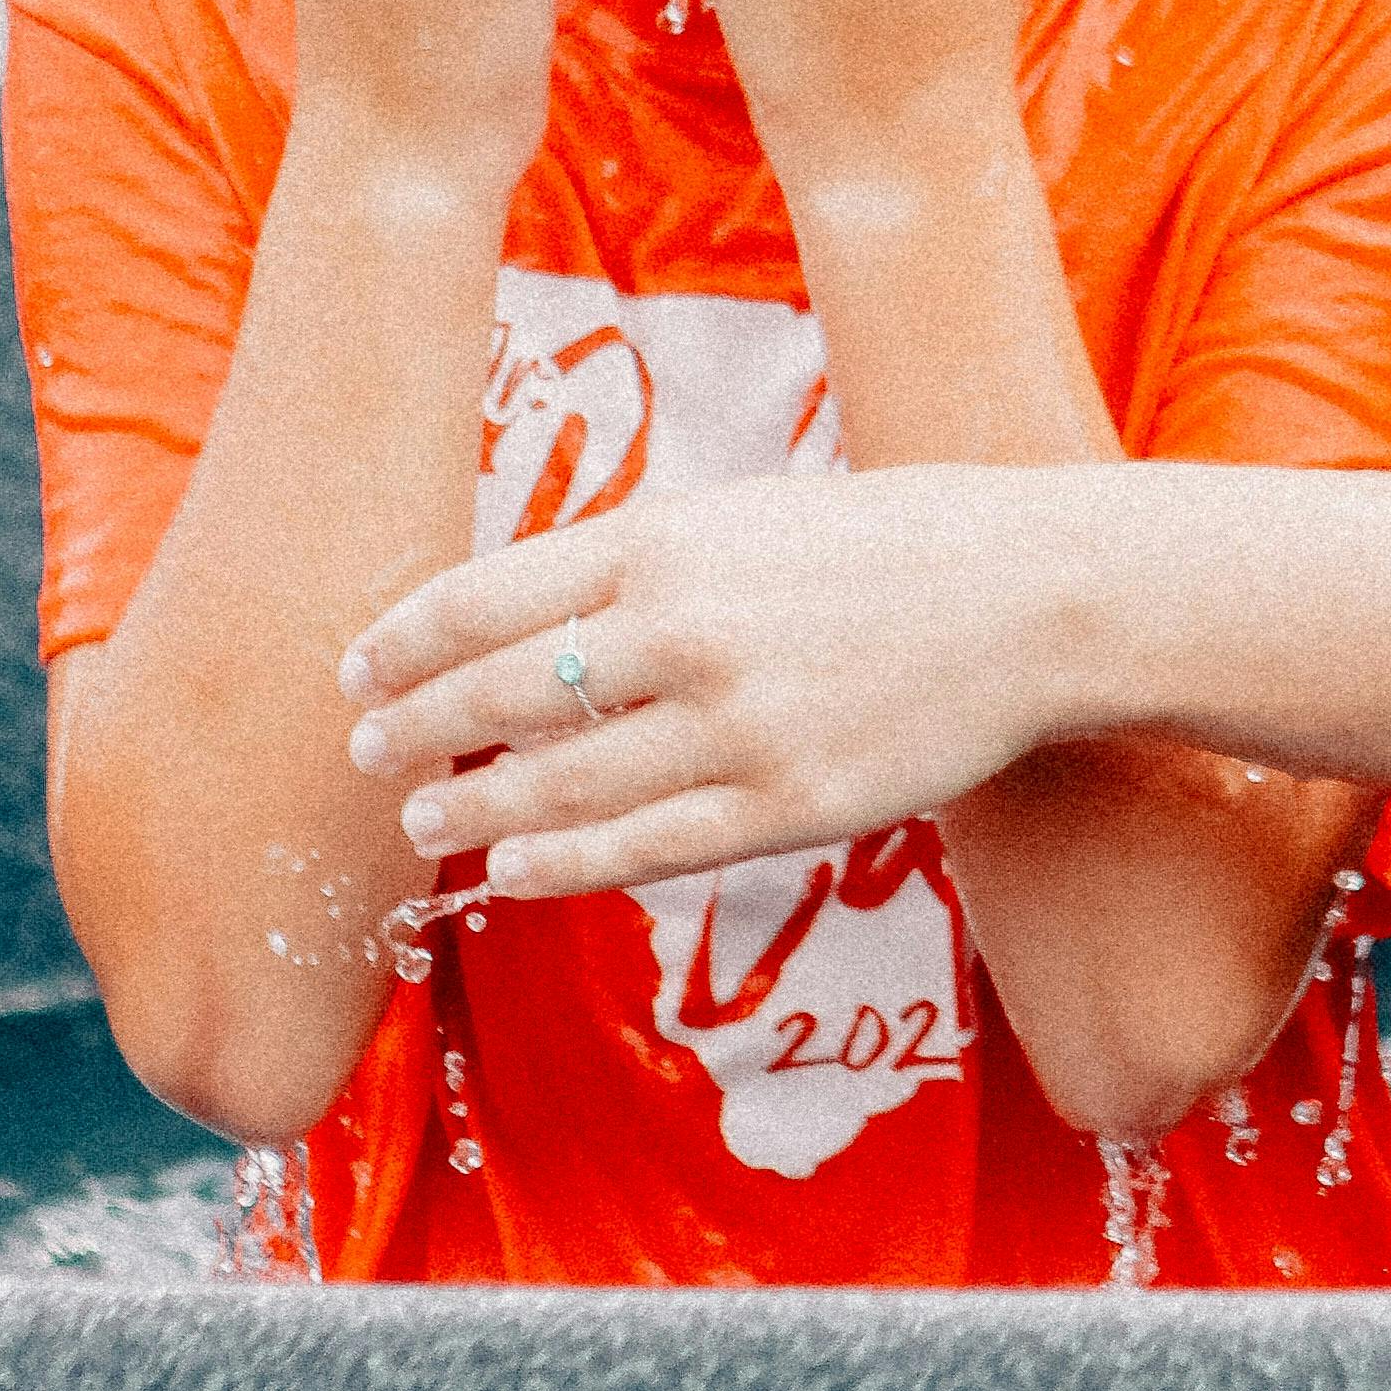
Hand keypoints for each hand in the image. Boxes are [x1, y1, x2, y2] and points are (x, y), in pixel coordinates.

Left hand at [343, 456, 1099, 897]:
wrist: (1031, 596)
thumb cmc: (885, 547)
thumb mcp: (743, 519)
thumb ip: (633, 570)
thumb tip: (520, 636)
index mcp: (666, 541)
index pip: (485, 598)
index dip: (404, 642)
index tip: (359, 670)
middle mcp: (685, 631)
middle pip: (499, 695)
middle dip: (415, 728)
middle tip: (369, 751)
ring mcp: (736, 725)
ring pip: (558, 788)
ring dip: (473, 809)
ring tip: (426, 819)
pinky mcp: (788, 805)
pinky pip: (643, 849)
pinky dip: (561, 865)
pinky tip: (512, 872)